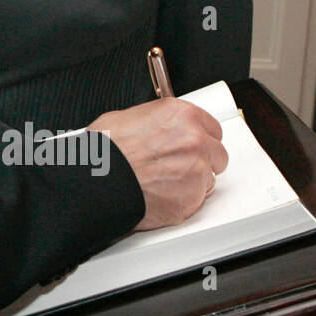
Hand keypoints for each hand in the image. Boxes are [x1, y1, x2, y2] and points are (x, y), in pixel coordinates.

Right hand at [88, 98, 227, 230]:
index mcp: (181, 115)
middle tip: (178, 166)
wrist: (98, 182)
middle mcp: (195, 140)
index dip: (200, 138)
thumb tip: (157, 127)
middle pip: (217, 153)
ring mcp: (197, 170)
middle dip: (202, 160)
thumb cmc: (106, 153)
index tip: (193, 145)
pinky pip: (197, 200)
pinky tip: (162, 194)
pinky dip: (184, 200)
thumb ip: (154, 122)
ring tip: (165, 182)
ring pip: (209, 179)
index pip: (212, 127)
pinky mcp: (193, 197)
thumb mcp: (125, 119)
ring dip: (193, 181)